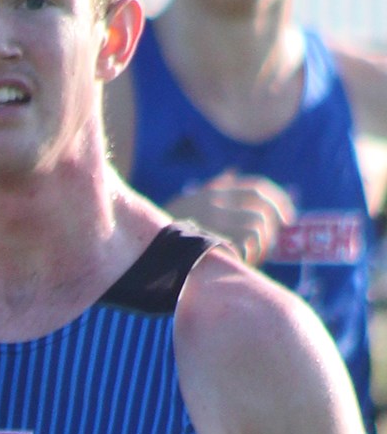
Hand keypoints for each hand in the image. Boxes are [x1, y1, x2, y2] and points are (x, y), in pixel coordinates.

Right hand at [163, 171, 295, 264]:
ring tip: (250, 256)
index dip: (279, 200)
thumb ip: (214, 187)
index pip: (257, 188)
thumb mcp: (189, 200)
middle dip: (273, 229)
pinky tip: (239, 262)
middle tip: (270, 244)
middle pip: (262, 210)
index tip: (289, 217)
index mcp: (213, 193)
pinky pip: (245, 245)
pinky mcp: (212, 239)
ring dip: (260, 246)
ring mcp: (213, 220)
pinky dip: (248, 256)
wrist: (145, 246)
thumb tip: (233, 171)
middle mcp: (215, 202)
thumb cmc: (169, 226)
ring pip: (257, 228)